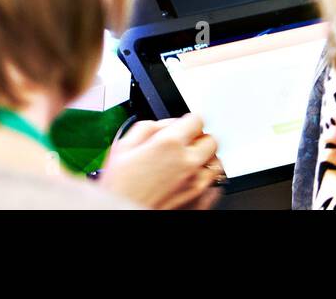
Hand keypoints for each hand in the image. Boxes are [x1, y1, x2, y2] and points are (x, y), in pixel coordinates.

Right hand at [98, 113, 222, 209]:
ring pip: (216, 163)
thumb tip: (167, 124)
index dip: (189, 121)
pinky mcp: (201, 202)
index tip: (184, 126)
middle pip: (211, 140)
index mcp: (170, 144)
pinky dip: (206, 181)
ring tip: (188, 165)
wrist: (122, 215)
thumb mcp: (124, 146)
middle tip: (185, 145)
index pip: (198, 119)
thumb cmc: (120, 187)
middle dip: (198, 139)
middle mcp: (188, 162)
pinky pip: (215, 185)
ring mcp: (197, 184)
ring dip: (204, 160)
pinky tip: (190, 181)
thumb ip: (149, 126)